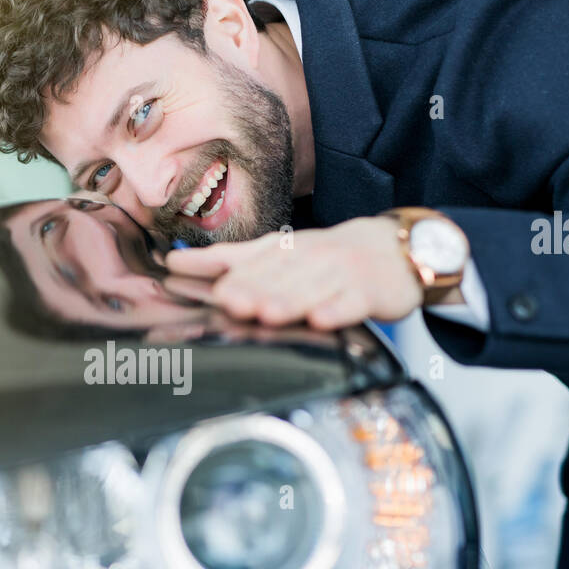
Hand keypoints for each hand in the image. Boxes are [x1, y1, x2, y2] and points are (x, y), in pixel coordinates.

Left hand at [161, 217, 428, 329]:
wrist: (394, 250)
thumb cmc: (327, 258)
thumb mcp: (279, 253)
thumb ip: (229, 261)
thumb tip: (174, 262)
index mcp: (283, 249)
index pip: (243, 257)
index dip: (212, 264)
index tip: (178, 269)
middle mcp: (308, 258)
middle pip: (275, 274)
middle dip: (250, 287)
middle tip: (226, 300)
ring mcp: (339, 275)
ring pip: (311, 288)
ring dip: (288, 300)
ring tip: (265, 313)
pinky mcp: (368, 293)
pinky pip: (351, 303)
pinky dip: (337, 310)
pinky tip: (321, 319)